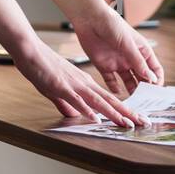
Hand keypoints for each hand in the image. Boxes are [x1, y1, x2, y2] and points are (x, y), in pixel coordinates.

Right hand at [11, 35, 150, 127]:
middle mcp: (84, 83)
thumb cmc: (43, 67)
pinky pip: (77, 99)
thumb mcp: (57, 90)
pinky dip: (87, 109)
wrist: (30, 50)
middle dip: (127, 113)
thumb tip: (74, 115)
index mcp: (85, 84)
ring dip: (113, 113)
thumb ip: (66, 104)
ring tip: (128, 123)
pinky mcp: (62, 86)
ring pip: (98, 100)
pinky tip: (96, 118)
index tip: (136, 119)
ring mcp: (74, 84)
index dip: (123, 110)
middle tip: (144, 122)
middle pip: (110, 100)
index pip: (109, 99)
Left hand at [70, 5, 164, 97]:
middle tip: (145, 101)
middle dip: (144, 89)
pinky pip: (111, 81)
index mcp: (141, 50)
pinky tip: (117, 93)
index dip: (156, 80)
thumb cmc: (111, 24)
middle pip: (142, 78)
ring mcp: (119, 63)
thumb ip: (138, 62)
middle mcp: (131, 58)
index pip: (154, 69)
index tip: (156, 91)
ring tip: (132, 100)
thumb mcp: (127, 43)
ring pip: (129, 82)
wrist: (89, 18)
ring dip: (131, 91)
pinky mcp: (105, 66)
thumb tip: (151, 79)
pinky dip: (114, 89)